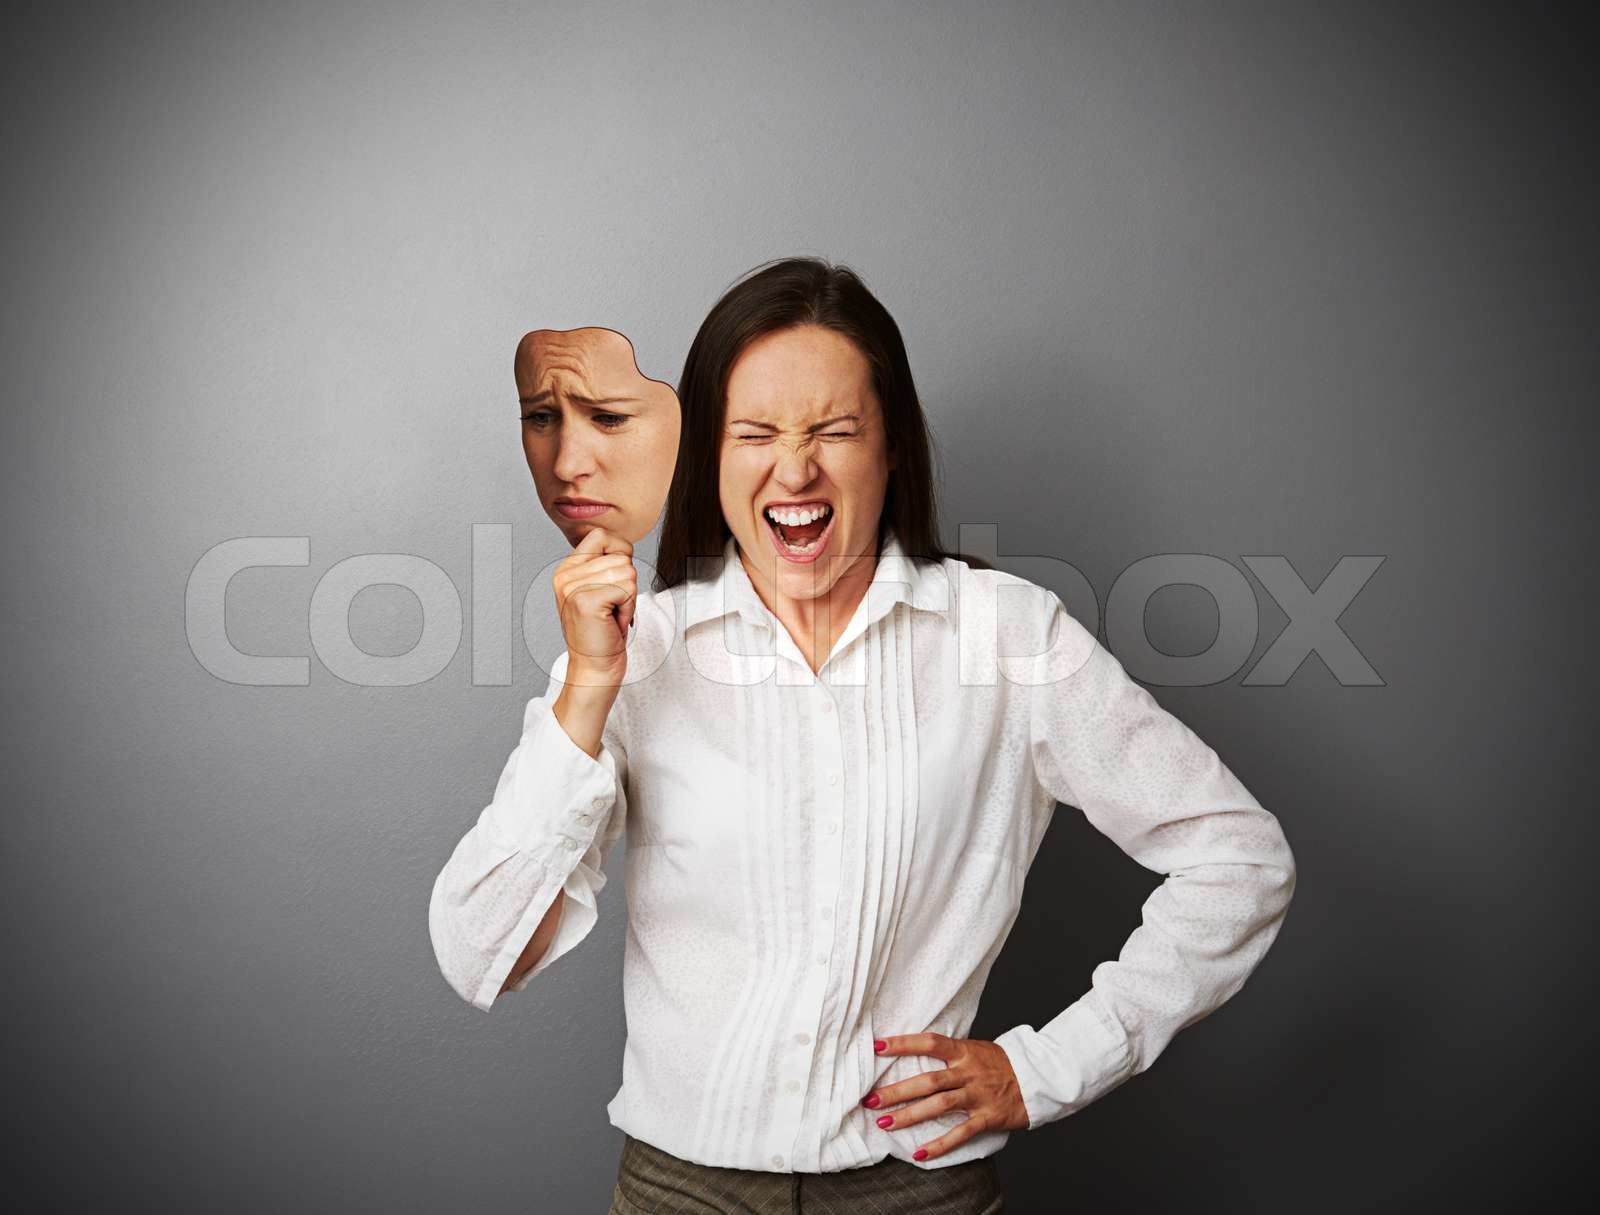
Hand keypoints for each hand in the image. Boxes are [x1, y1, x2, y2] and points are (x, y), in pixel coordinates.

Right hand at [552, 526, 635, 688]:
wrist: (594, 669)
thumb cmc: (602, 633)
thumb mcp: (599, 591)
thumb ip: (604, 565)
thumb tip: (623, 545)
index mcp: (566, 569)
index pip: (602, 535)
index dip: (620, 554)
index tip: (615, 583)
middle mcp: (564, 575)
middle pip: (620, 554)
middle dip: (627, 583)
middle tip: (612, 608)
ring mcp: (572, 587)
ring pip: (627, 571)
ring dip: (628, 597)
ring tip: (612, 615)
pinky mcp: (585, 600)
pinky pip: (627, 588)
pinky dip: (628, 608)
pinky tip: (613, 622)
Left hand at [861, 1033, 1028, 1161]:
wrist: (1039, 1077)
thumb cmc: (1001, 1064)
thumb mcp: (976, 1049)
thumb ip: (950, 1053)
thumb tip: (915, 1051)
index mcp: (964, 1052)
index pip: (930, 1043)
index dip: (903, 1044)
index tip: (877, 1046)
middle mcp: (969, 1072)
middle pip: (928, 1080)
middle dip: (897, 1091)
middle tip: (870, 1100)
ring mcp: (978, 1095)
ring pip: (939, 1105)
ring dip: (909, 1115)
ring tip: (885, 1123)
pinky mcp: (988, 1117)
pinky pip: (961, 1133)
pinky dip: (940, 1144)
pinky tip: (920, 1153)